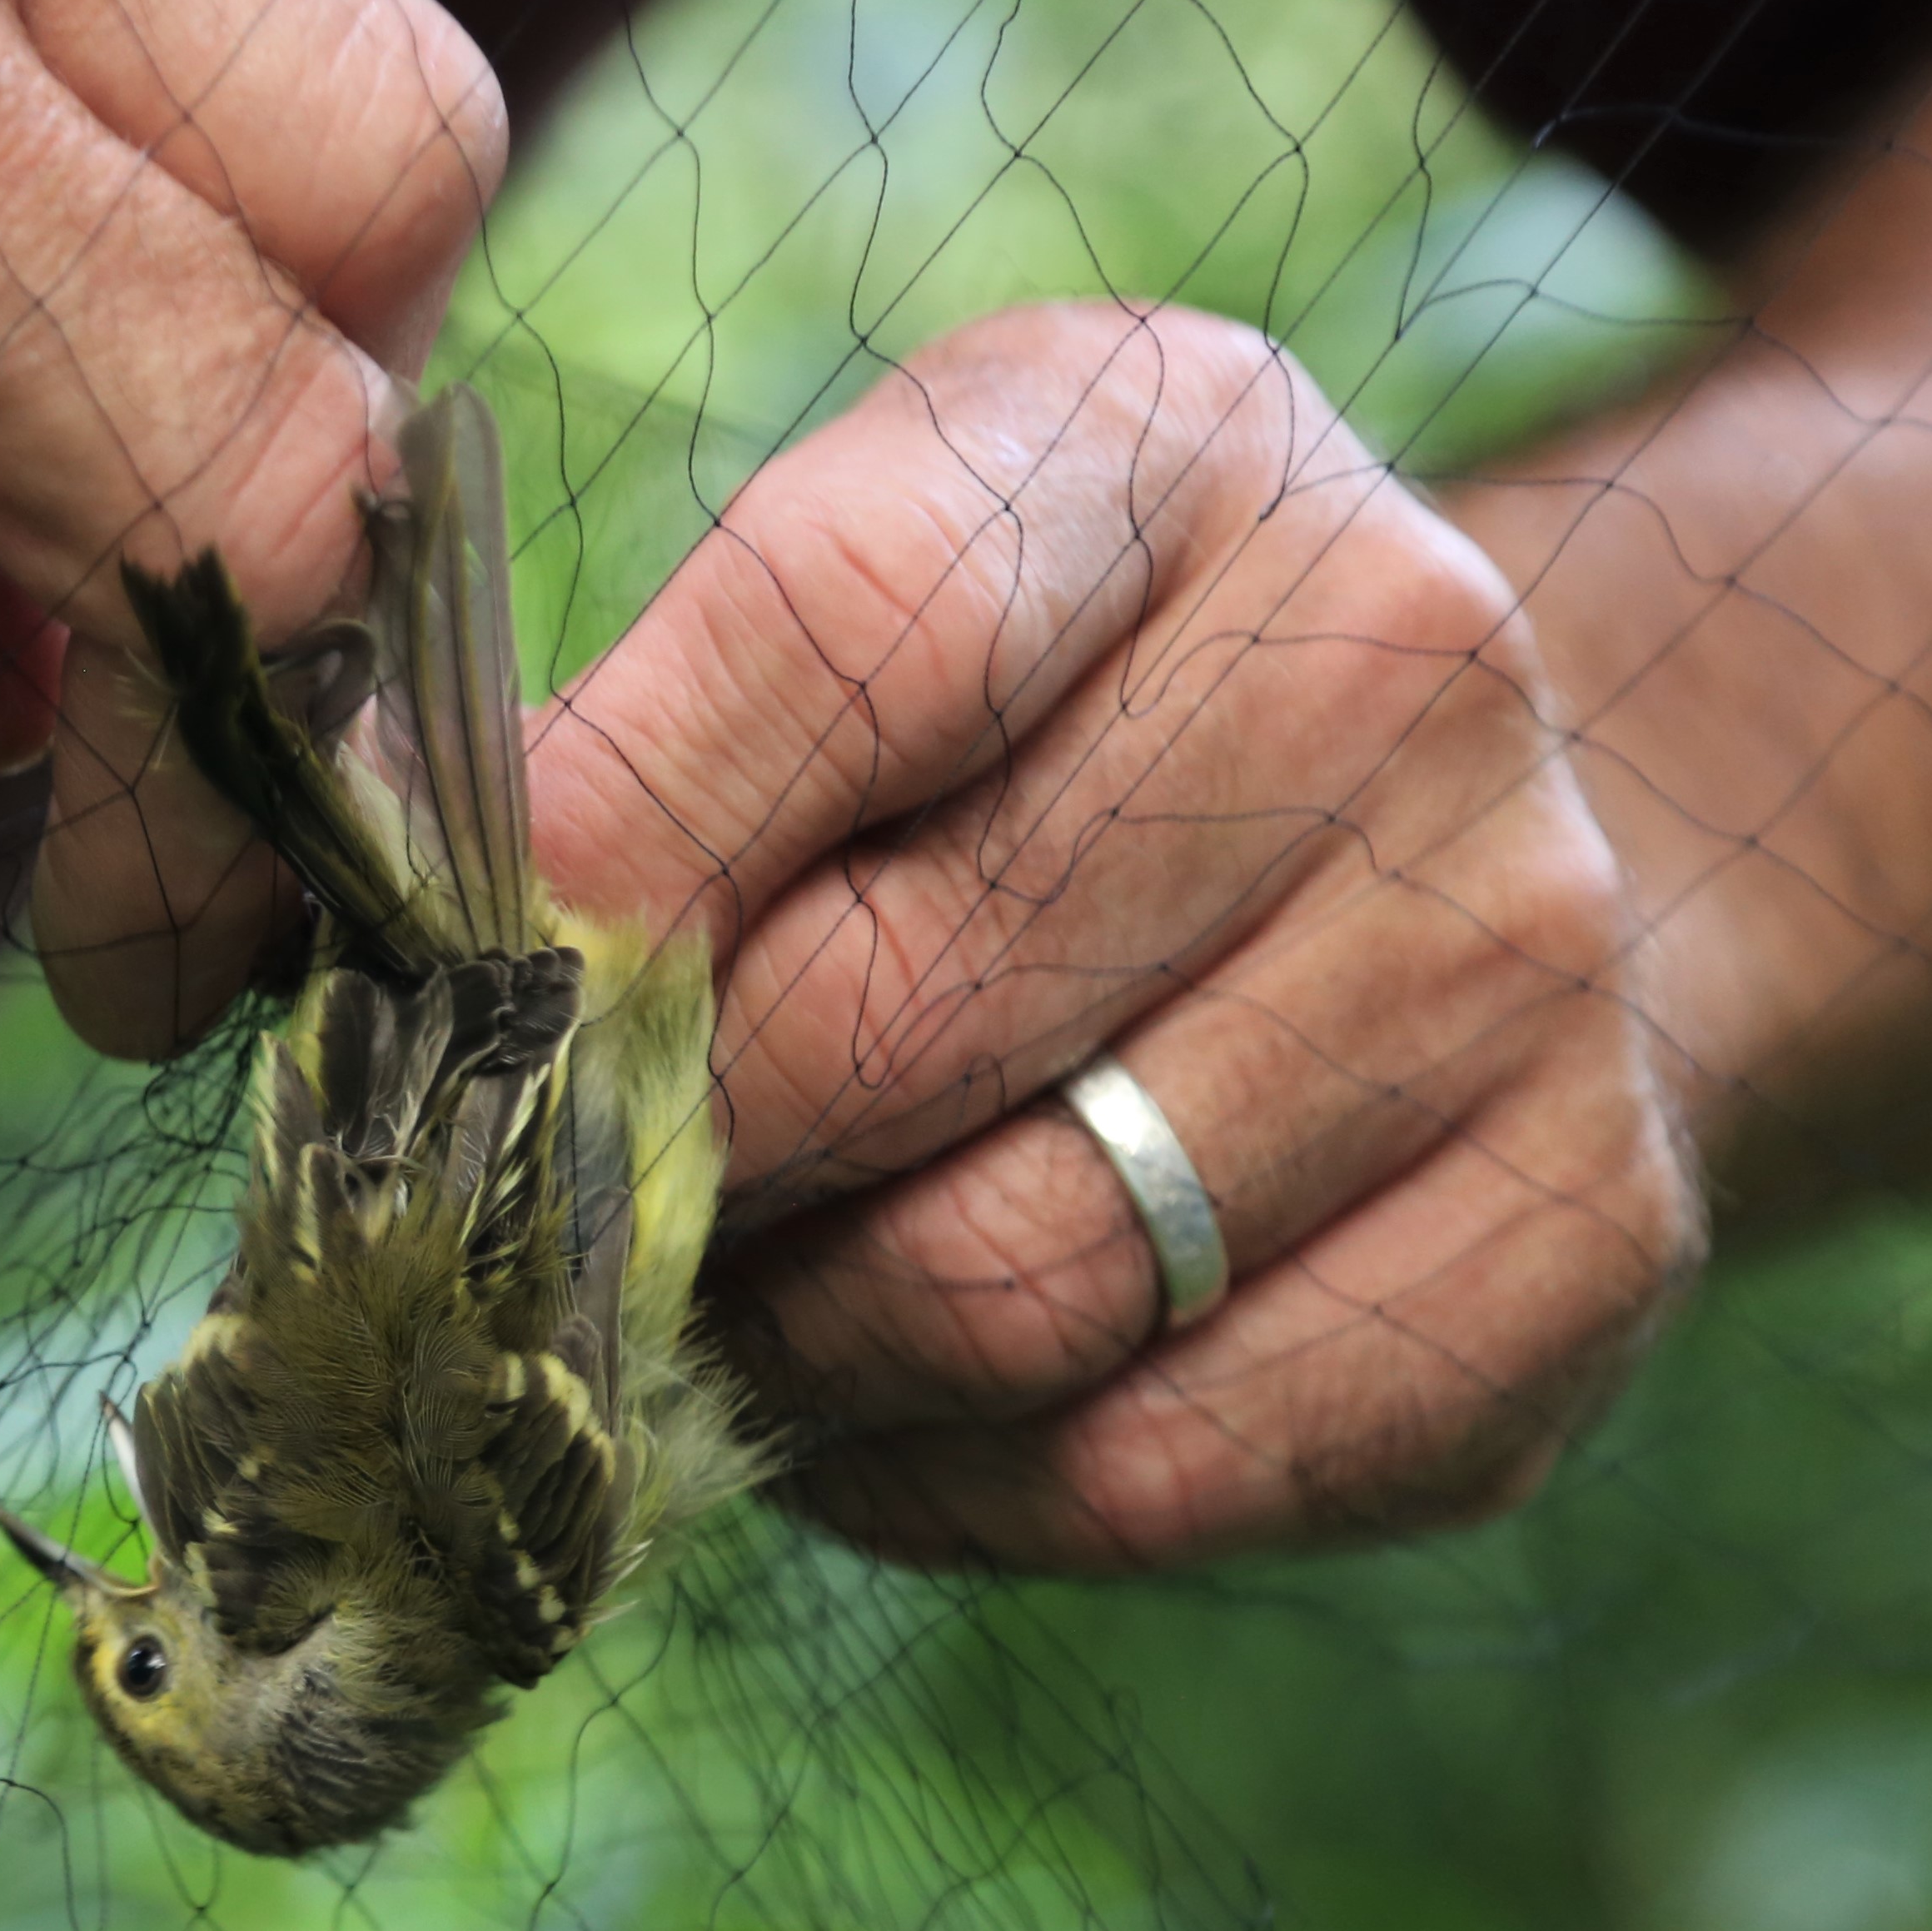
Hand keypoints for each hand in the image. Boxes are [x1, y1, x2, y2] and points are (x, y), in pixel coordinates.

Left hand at [537, 303, 1706, 1569]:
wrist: (1444, 881)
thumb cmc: (1039, 747)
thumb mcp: (858, 616)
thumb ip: (629, 743)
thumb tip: (350, 934)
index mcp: (1173, 445)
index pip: (844, 636)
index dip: (597, 845)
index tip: (429, 974)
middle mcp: (1400, 667)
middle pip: (887, 1019)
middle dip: (659, 1152)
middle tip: (564, 1190)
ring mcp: (1519, 966)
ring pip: (1000, 1290)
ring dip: (787, 1345)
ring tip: (733, 1289)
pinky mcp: (1581, 1247)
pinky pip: (1144, 1474)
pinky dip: (949, 1485)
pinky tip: (904, 1404)